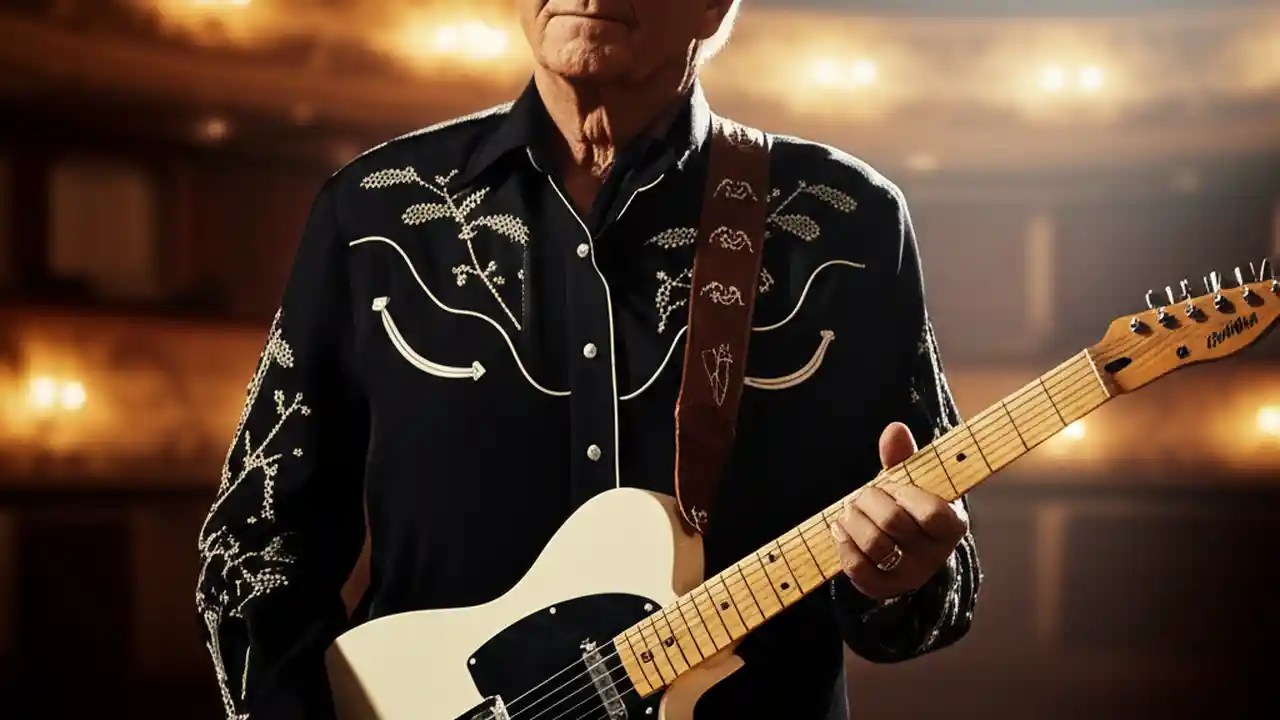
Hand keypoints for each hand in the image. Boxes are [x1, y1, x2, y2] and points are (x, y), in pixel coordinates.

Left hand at [830, 422, 968, 600]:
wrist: (901, 548)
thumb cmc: (907, 506)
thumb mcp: (911, 480)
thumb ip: (903, 456)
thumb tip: (895, 429)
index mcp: (952, 525)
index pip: (933, 513)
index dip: (905, 494)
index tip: (894, 486)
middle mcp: (935, 556)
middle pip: (893, 523)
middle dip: (869, 500)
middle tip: (863, 495)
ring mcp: (909, 575)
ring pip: (874, 544)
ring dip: (853, 519)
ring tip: (850, 510)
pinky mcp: (883, 589)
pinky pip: (856, 567)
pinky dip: (843, 542)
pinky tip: (842, 529)